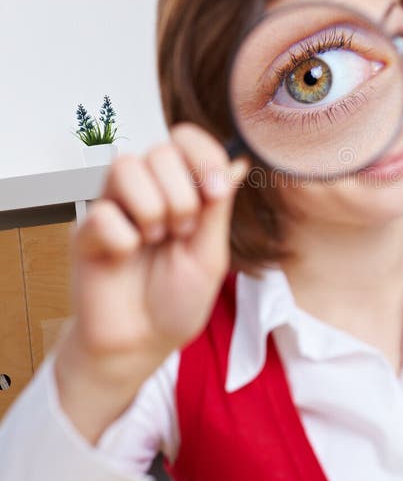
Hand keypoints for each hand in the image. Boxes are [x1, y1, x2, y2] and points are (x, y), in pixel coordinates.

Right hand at [55, 122, 248, 436]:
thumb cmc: (177, 300)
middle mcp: (144, 188)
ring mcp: (113, 205)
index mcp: (177, 187)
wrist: (142, 342)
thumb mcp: (210, 254)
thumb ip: (218, 207)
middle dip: (182, 197)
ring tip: (154, 242)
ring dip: (152, 210)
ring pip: (126, 167)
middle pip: (160, 151)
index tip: (216, 192)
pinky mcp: (85, 229)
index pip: (185, 138)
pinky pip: (104, 213)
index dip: (202, 155)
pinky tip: (124, 258)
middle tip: (181, 233)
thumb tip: (238, 161)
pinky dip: (123, 241)